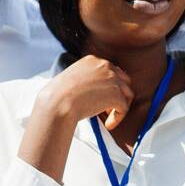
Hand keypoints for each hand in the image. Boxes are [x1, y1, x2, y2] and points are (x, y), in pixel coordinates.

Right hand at [19, 55, 133, 182]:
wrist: (57, 103)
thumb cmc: (57, 96)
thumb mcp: (71, 78)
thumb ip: (85, 79)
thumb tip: (94, 91)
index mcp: (92, 60)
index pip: (110, 71)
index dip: (109, 86)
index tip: (102, 98)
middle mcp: (105, 65)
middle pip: (123, 80)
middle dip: (118, 94)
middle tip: (108, 109)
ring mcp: (113, 79)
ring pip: (127, 94)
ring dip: (119, 107)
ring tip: (108, 118)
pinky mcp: (117, 94)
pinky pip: (124, 108)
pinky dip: (118, 118)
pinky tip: (108, 124)